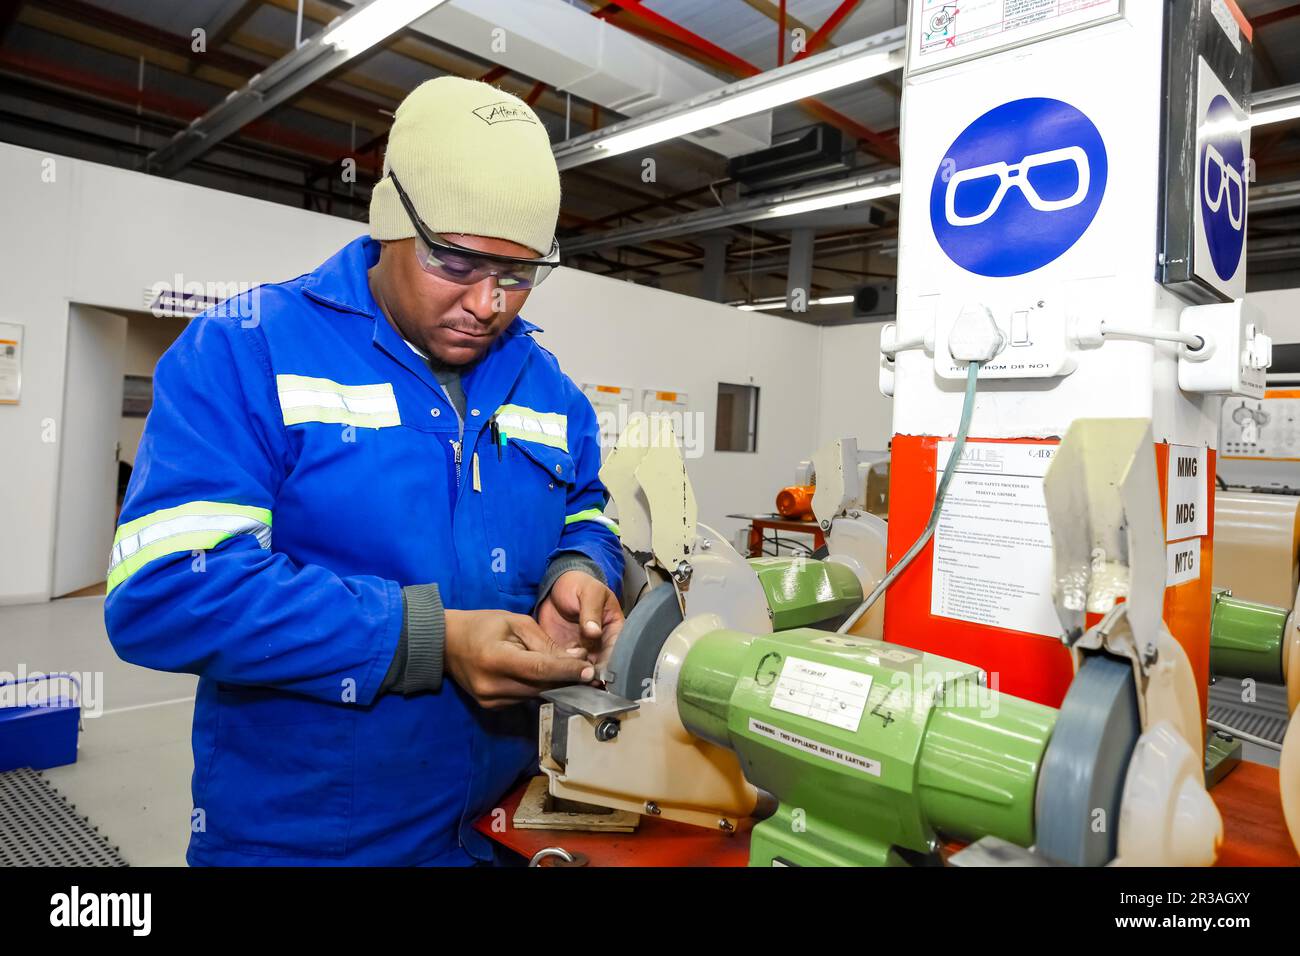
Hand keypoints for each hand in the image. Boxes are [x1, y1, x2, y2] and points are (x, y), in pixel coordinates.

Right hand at [443, 608, 595, 708]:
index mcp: (496, 659)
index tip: (589, 671)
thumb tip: (577, 657)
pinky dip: (537, 688)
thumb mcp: (515, 622)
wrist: (446, 643)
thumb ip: (545, 642)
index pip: (540, 670)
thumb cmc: (482, 625)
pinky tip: (544, 677)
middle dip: (566, 679)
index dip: (567, 671)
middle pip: (540, 687)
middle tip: (588, 670)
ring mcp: (490, 700)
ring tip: (570, 671)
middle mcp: (492, 685)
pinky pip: (524, 699)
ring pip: (535, 695)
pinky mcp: (491, 707)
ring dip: (554, 685)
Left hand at [536, 571, 624, 673]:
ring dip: (581, 678)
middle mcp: (601, 644)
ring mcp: (583, 650)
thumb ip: (591, 612)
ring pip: (585, 669)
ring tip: (575, 684)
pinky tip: (561, 679)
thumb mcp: (589, 593)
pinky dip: (565, 674)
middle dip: (596, 675)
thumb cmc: (578, 585)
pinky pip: (567, 666)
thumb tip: (594, 632)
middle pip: (603, 665)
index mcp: (614, 629)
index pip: (617, 650)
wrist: (555, 587)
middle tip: (587, 683)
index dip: (612, 662)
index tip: (603, 673)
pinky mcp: (565, 653)